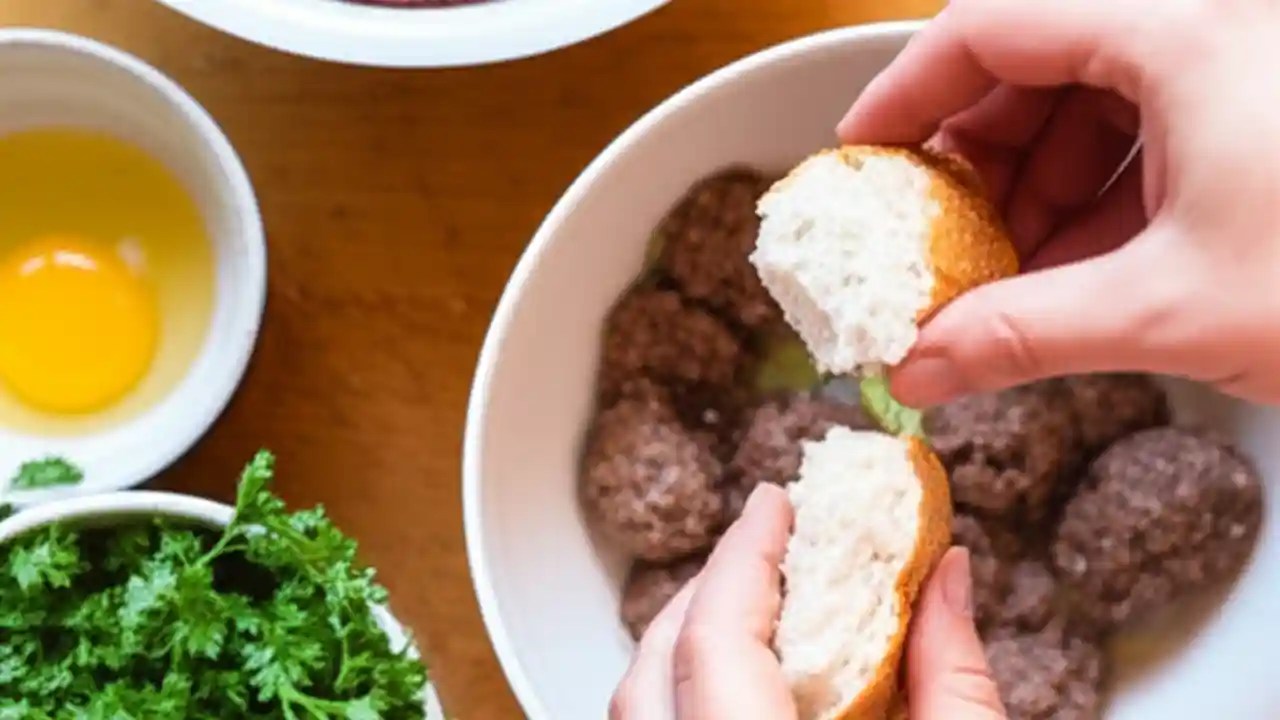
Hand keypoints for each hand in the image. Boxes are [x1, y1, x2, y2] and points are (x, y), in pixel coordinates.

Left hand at [609, 484, 1006, 718]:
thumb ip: (954, 679)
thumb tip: (946, 571)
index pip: (715, 642)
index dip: (742, 558)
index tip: (773, 501)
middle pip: (655, 667)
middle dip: (708, 592)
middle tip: (767, 546)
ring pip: (640, 705)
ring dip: (692, 642)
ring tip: (760, 605)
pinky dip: (689, 692)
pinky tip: (748, 681)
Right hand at [839, 0, 1279, 407]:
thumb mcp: (1172, 311)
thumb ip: (1025, 336)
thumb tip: (921, 366)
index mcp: (1182, 35)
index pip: (992, 26)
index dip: (907, 90)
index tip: (864, 154)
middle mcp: (1208, 31)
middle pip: (1036, 66)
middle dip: (977, 164)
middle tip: (936, 241)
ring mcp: (1237, 72)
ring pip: (1090, 107)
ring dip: (1034, 195)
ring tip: (1003, 280)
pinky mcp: (1257, 117)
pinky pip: (1145, 140)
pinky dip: (1095, 207)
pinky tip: (1071, 280)